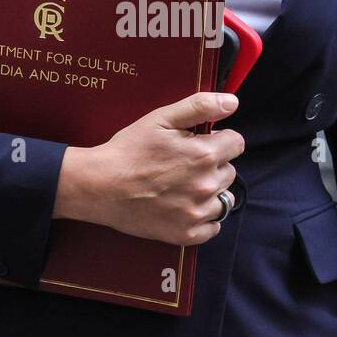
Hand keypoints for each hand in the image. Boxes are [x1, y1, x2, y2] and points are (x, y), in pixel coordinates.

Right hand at [54, 92, 244, 244]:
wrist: (100, 186)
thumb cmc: (129, 150)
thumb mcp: (161, 118)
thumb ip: (200, 106)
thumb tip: (232, 103)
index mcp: (204, 155)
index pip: (236, 143)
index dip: (219, 139)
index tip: (200, 142)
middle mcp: (206, 186)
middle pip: (230, 171)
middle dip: (213, 165)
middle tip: (184, 164)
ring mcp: (196, 213)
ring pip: (224, 199)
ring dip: (212, 192)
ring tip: (184, 186)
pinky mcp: (185, 233)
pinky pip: (213, 227)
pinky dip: (204, 218)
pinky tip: (184, 207)